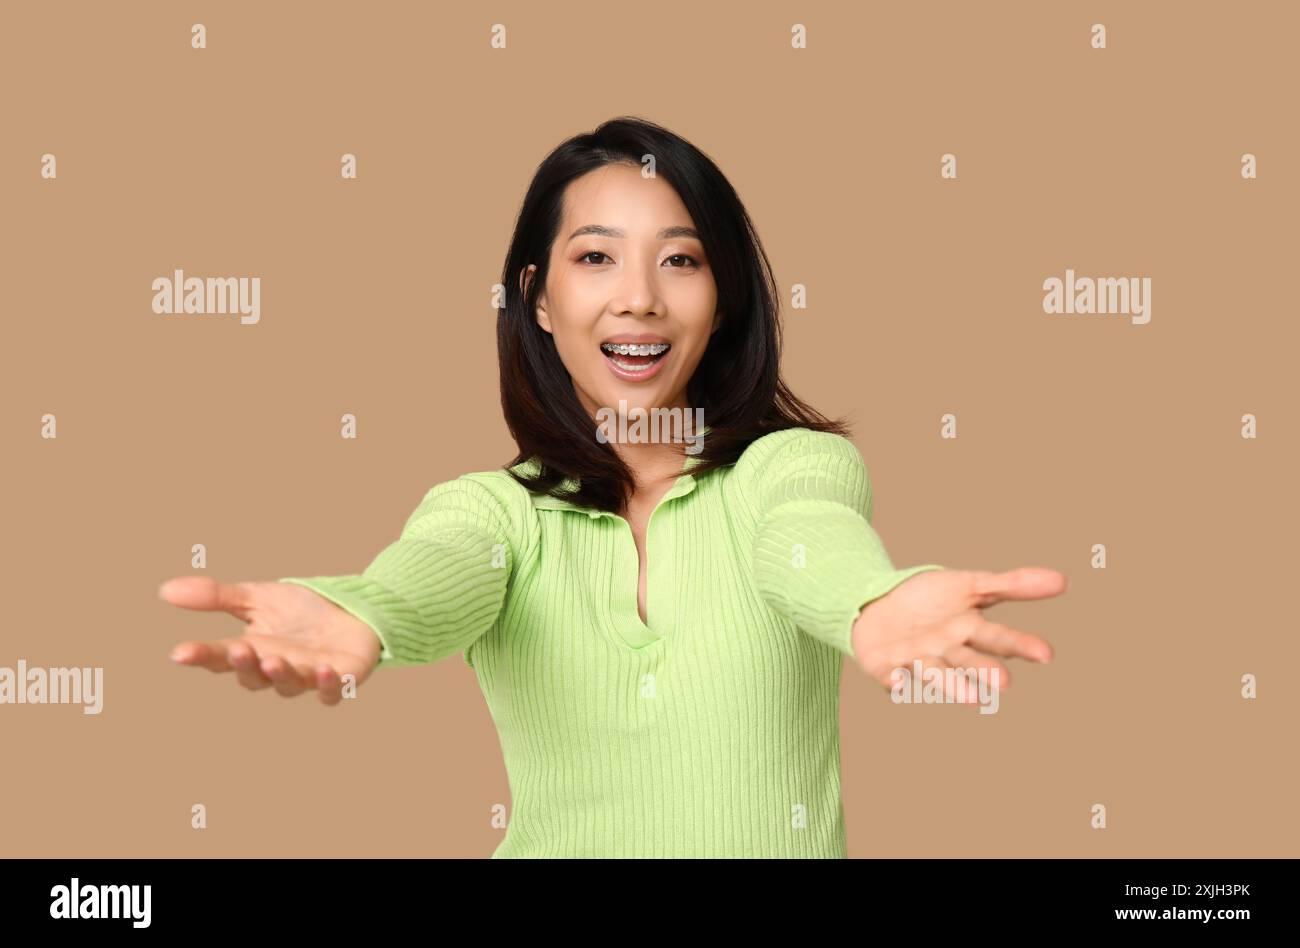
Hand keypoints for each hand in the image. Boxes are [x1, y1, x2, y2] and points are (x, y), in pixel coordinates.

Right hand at [160, 577, 382, 704]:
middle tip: (237, 649)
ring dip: (281, 675)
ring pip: (289, 685)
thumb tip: (165, 590)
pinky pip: (333, 690)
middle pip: (253, 676)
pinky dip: (328, 685)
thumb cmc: (302, 609)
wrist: (353, 608)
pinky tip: (323, 670)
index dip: (201, 656)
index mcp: (253, 651)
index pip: (220, 657)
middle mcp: (277, 669)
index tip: (179, 652)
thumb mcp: (257, 596)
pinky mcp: (342, 678)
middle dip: (244, 665)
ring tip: (273, 660)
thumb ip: (217, 596)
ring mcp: (308, 677)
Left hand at [850, 567, 1064, 702]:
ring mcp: (916, 661)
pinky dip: (895, 680)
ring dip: (951, 686)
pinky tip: (898, 682)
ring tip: (969, 698)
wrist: (876, 603)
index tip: (1046, 654)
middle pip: (970, 662)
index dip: (1022, 646)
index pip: (1000, 639)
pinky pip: (889, 674)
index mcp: (970, 631)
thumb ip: (1011, 585)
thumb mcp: (969, 585)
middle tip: (1003, 683)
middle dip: (985, 672)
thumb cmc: (929, 599)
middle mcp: (947, 652)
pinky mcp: (885, 666)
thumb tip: (1064, 580)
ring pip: (936, 674)